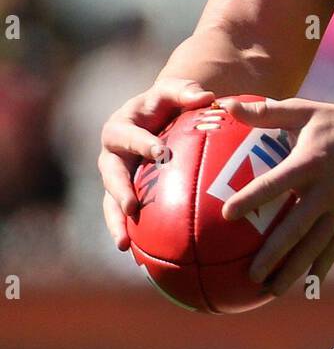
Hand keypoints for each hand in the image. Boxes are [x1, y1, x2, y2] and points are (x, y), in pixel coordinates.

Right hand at [99, 78, 216, 249]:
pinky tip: (142, 257)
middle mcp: (112, 153)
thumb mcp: (175, 91)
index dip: (141, 143)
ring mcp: (116, 176)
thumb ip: (187, 91)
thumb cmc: (169, 101)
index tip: (160, 153)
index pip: (128, 135)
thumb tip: (209, 98)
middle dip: (119, 190)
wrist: (157, 115)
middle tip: (131, 206)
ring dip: (116, 222)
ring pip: (110, 201)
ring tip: (124, 244)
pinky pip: (124, 216)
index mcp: (122, 126)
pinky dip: (131, 233)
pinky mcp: (123, 194)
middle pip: (110, 173)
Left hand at [218, 95, 333, 294]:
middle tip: (250, 274)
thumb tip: (226, 104)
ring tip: (271, 292)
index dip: (252, 197)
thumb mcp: (304, 110)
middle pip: (296, 228)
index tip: (227, 213)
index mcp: (309, 162)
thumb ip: (265, 112)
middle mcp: (324, 190)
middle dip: (273, 254)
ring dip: (294, 269)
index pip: (275, 183)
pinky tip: (307, 286)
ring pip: (315, 245)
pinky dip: (321, 267)